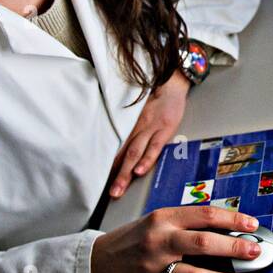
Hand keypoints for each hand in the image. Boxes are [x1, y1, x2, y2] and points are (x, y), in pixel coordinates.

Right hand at [90, 206, 262, 272]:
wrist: (97, 263)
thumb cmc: (130, 240)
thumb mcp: (155, 220)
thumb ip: (186, 223)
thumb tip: (224, 230)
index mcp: (163, 218)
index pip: (205, 215)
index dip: (232, 219)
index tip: (250, 225)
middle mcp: (159, 240)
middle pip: (204, 243)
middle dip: (234, 248)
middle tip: (253, 251)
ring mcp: (155, 267)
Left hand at [108, 70, 189, 198]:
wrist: (171, 79)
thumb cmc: (155, 94)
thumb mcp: (138, 108)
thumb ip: (130, 123)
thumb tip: (118, 140)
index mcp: (131, 124)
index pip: (118, 148)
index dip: (110, 165)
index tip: (102, 181)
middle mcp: (138, 128)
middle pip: (124, 155)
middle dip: (117, 175)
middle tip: (110, 193)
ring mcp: (151, 128)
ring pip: (135, 153)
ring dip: (126, 173)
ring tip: (119, 189)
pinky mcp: (165, 128)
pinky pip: (154, 146)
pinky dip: (146, 159)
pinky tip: (140, 171)